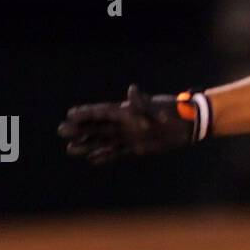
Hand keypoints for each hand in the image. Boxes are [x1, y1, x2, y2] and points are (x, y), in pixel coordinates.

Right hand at [60, 85, 197, 164]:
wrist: (188, 124)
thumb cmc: (172, 112)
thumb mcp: (155, 106)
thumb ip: (141, 101)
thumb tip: (131, 90)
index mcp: (127, 112)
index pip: (101, 112)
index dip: (86, 113)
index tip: (69, 114)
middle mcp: (126, 123)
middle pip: (98, 126)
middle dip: (80, 129)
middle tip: (61, 131)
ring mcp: (130, 135)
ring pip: (104, 140)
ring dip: (87, 144)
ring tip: (70, 149)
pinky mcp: (138, 147)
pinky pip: (117, 152)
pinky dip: (105, 156)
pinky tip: (92, 159)